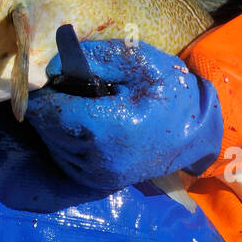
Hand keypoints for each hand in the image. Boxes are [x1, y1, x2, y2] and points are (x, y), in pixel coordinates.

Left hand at [24, 26, 222, 190]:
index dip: (44, 91)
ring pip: (52, 144)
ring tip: (80, 103)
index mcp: (111, 128)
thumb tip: (51, 67)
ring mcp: (100, 176)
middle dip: (50, 104)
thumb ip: (94, 58)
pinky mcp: (100, 183)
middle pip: (47, 128)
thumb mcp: (138, 61)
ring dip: (55, 122)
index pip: (52, 111)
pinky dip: (63, 139)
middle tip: (67, 85)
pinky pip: (63, 158)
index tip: (50, 75)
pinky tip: (83, 123)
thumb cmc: (170, 91)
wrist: (197, 131)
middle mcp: (101, 159)